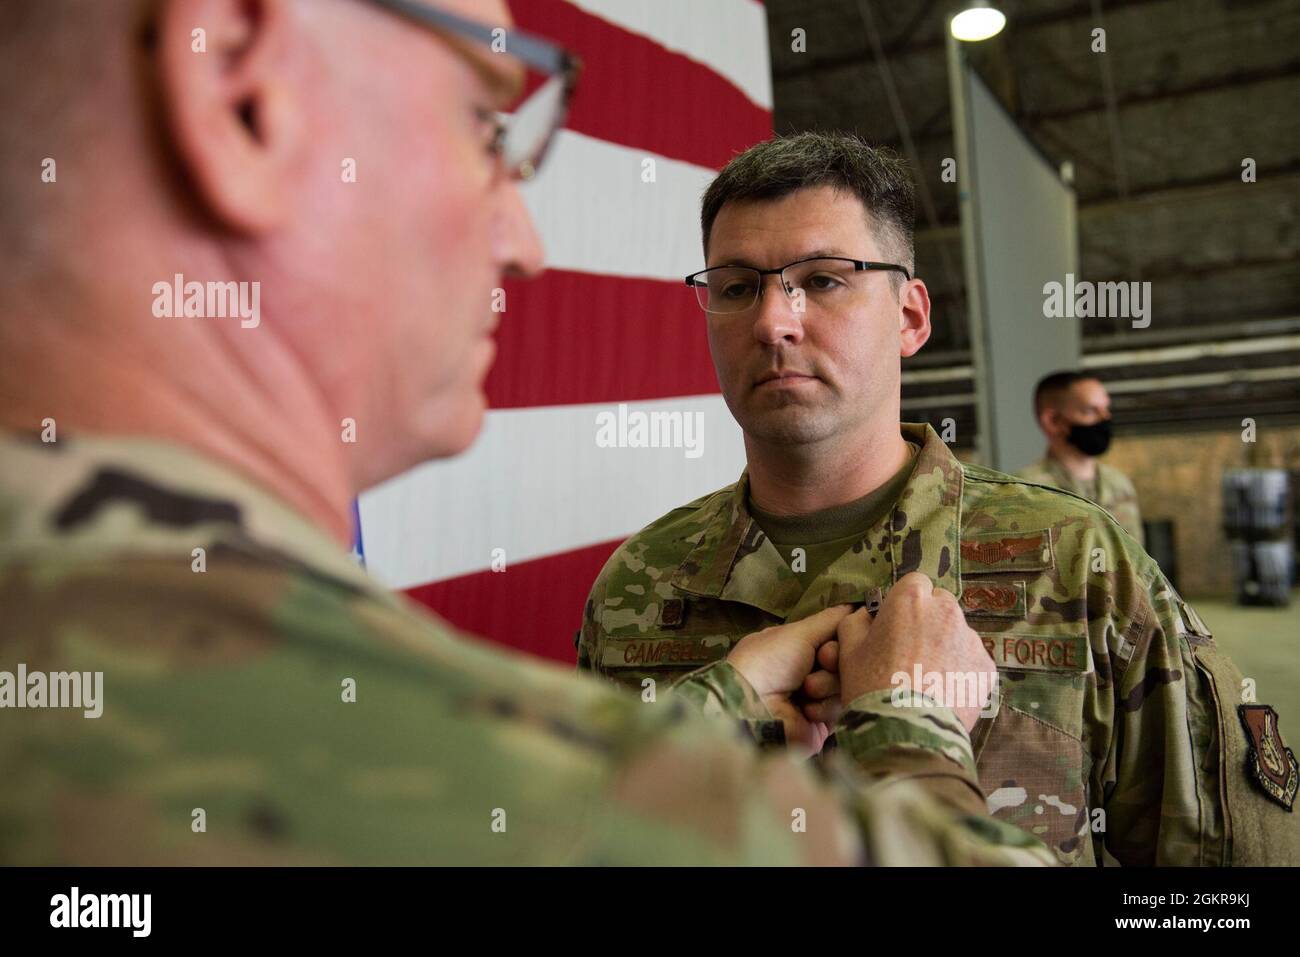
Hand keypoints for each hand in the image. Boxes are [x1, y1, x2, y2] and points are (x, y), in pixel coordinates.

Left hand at [726, 604, 852, 752]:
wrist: (753, 709)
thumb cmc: (769, 662)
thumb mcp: (798, 633)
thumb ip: (830, 620)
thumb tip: (856, 605)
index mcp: (798, 646)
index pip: (837, 637)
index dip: (842, 636)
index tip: (841, 634)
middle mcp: (808, 670)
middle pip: (846, 660)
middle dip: (834, 659)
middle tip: (821, 661)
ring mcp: (817, 697)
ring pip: (846, 685)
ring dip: (826, 684)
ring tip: (805, 690)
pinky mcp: (823, 723)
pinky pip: (841, 710)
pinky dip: (824, 707)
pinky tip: (805, 710)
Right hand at [838, 572, 995, 731]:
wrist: (906, 732)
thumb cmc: (871, 686)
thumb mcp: (848, 651)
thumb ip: (856, 623)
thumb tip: (866, 617)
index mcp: (911, 599)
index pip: (915, 583)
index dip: (905, 602)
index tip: (896, 623)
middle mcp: (946, 611)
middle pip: (940, 605)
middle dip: (928, 620)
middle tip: (911, 651)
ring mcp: (970, 639)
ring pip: (957, 634)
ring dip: (945, 646)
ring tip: (928, 678)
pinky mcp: (986, 667)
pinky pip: (971, 661)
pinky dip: (960, 671)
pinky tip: (943, 692)